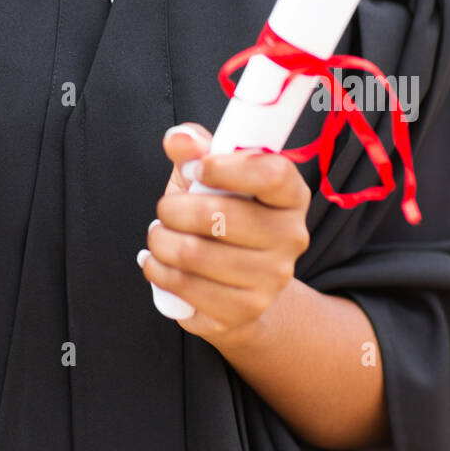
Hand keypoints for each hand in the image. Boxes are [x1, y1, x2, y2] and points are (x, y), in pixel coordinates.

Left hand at [137, 122, 310, 348]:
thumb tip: (178, 139)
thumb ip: (195, 149)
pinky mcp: (244, 311)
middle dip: (173, 209)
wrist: (236, 282)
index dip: (225, 168)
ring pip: (194, 254)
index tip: (196, 168)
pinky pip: (184, 287)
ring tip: (159, 236)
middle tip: (164, 209)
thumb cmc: (221, 214)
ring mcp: (272, 279)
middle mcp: (291, 237)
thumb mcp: (209, 175)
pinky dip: (158, 270)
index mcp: (291, 195)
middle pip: (221, 216)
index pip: (272, 174)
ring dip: (160, 241)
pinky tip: (158, 263)